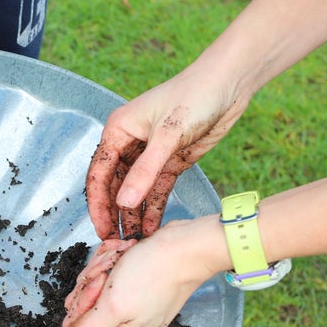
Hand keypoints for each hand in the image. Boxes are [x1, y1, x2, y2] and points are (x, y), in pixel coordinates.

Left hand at [50, 219, 223, 326]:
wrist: (183, 247)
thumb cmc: (153, 275)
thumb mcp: (111, 307)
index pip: (75, 326)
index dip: (85, 301)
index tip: (104, 285)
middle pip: (81, 306)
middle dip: (93, 281)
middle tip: (115, 272)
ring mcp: (127, 311)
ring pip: (91, 287)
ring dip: (103, 267)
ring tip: (123, 262)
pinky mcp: (130, 291)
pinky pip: (105, 276)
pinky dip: (111, 262)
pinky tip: (124, 256)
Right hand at [86, 72, 248, 239]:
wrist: (228, 85)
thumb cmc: (193, 96)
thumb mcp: (167, 136)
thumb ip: (145, 171)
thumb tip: (123, 203)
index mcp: (118, 131)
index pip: (99, 173)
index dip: (98, 203)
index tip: (101, 228)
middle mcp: (130, 143)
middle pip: (115, 186)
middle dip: (114, 214)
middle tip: (116, 241)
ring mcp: (150, 154)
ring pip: (135, 191)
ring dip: (134, 215)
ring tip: (134, 241)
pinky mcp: (171, 162)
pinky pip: (157, 190)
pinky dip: (153, 208)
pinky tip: (150, 228)